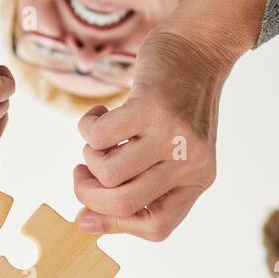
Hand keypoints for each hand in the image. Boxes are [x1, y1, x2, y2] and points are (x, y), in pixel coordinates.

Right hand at [71, 0, 268, 240]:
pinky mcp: (152, 105)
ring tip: (96, 140)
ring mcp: (173, 134)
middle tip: (80, 174)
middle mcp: (191, 162)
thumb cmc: (174, 108)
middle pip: (124, 202)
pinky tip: (98, 115)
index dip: (117, 226)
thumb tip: (83, 222)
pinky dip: (87, 128)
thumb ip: (137, 188)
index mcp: (198, 181)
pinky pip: (99, 137)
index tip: (88, 213)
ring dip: (89, 157)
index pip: (157, 228)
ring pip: (108, 172)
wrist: (197, 49)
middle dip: (88, 194)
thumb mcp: (168, 154)